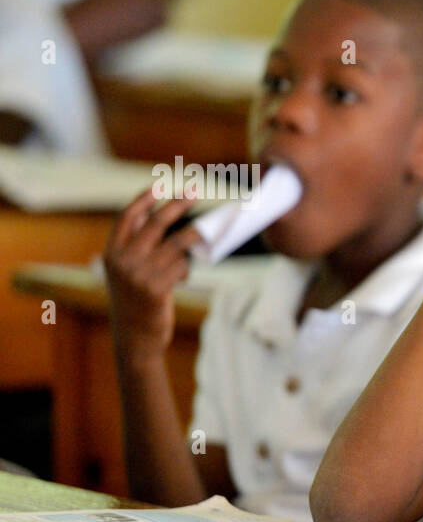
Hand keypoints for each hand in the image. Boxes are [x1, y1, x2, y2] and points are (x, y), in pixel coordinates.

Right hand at [104, 187, 201, 357]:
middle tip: (196, 190)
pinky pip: (182, 267)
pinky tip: (182, 278)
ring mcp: (139, 275)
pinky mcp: (156, 289)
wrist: (134, 337)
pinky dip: (187, 268)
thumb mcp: (126, 270)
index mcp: (112, 253)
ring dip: (195, 237)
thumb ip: (135, 243)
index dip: (144, 199)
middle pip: (156, 224)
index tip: (160, 184)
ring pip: (176, 245)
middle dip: (178, 204)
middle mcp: (122, 261)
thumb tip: (153, 211)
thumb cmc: (135, 299)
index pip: (127, 217)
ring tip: (210, 229)